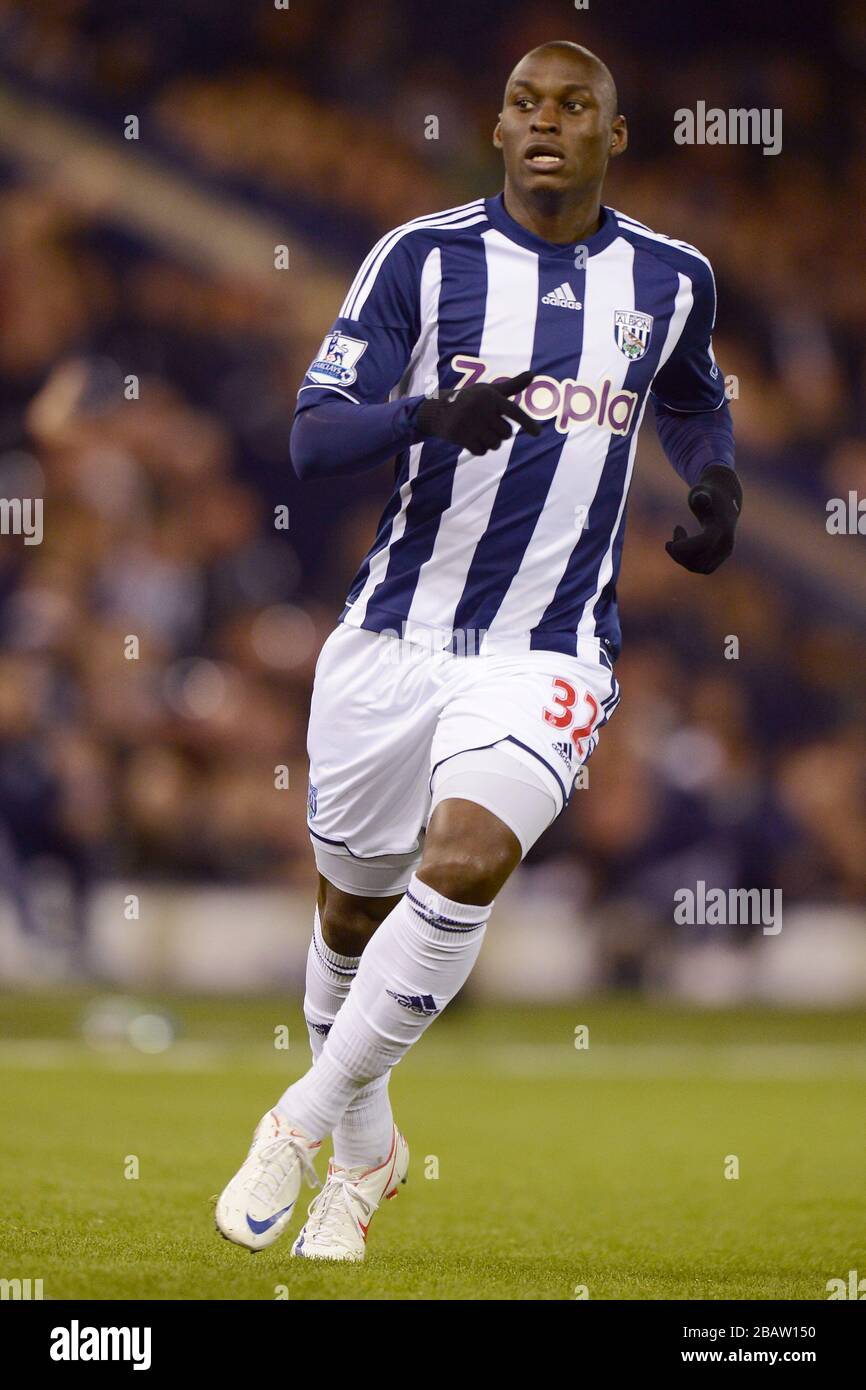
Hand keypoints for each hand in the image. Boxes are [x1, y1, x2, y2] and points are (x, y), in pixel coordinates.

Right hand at [415, 370, 540, 455]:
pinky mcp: (460, 435)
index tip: (538, 434)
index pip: (514, 411)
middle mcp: (480, 408)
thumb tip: (533, 374)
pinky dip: (479, 449)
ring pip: (495, 444)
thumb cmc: (471, 399)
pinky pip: (481, 451)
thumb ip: (512, 386)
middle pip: (506, 433)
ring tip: (479, 432)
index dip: (527, 423)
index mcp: (490, 396)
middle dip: (501, 434)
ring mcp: (469, 423)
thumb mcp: (490, 391)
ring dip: (490, 442)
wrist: (439, 409)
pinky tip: (471, 439)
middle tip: (488, 426)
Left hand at [666, 464, 741, 573]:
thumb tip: (701, 499)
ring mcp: (724, 553)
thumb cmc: (708, 494)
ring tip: (671, 543)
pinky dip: (686, 561)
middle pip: (700, 560)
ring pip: (699, 567)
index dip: (686, 544)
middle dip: (679, 553)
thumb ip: (701, 496)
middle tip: (668, 541)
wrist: (725, 500)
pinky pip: (700, 568)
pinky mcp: (718, 559)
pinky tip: (679, 548)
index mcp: (722, 527)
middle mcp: (726, 544)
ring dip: (681, 559)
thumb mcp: (702, 491)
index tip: (674, 532)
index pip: (704, 542)